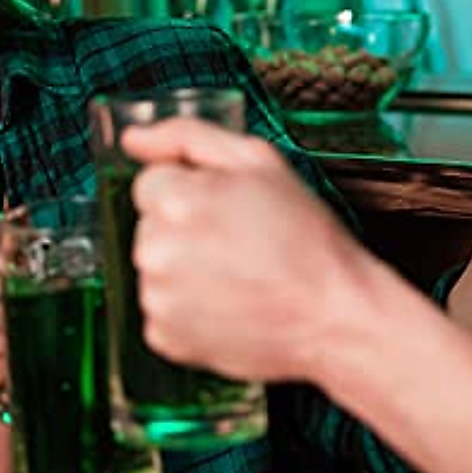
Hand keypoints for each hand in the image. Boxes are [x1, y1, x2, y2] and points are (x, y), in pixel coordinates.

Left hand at [122, 119, 373, 382]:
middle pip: (151, 224)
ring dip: (185, 266)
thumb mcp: (258, 160)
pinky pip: (163, 307)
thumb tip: (135, 138)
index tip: (226, 207)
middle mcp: (155, 251)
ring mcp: (157, 298)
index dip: (191, 190)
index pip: (151, 182)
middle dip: (185, 227)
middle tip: (238, 241)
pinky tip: (227, 302)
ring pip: (157, 265)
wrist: (337, 316)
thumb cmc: (305, 239)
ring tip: (236, 273)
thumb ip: (186, 136)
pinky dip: (188, 306)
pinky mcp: (165, 336)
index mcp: (175, 202)